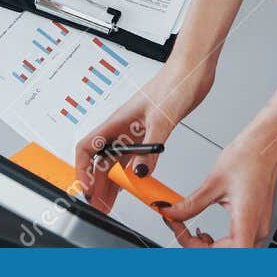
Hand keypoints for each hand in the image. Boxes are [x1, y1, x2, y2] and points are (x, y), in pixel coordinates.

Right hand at [74, 63, 212, 212]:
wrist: (192, 71)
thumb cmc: (175, 82)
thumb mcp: (162, 118)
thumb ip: (151, 148)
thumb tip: (139, 173)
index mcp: (118, 121)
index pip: (87, 148)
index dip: (83, 170)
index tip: (88, 189)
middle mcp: (123, 127)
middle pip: (100, 160)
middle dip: (96, 184)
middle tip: (98, 205)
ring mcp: (135, 130)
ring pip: (116, 161)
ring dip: (111, 183)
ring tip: (109, 203)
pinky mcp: (150, 132)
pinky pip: (134, 158)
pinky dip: (131, 174)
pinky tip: (134, 185)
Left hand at [160, 121, 276, 247]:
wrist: (266, 145)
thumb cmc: (249, 158)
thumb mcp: (213, 182)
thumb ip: (190, 205)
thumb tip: (171, 214)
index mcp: (247, 221)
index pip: (225, 255)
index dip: (199, 249)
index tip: (180, 231)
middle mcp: (257, 230)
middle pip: (225, 256)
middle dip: (197, 247)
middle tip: (179, 228)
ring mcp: (258, 229)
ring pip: (230, 252)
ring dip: (208, 248)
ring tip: (191, 231)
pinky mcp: (256, 224)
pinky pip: (236, 245)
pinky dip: (217, 243)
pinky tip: (205, 232)